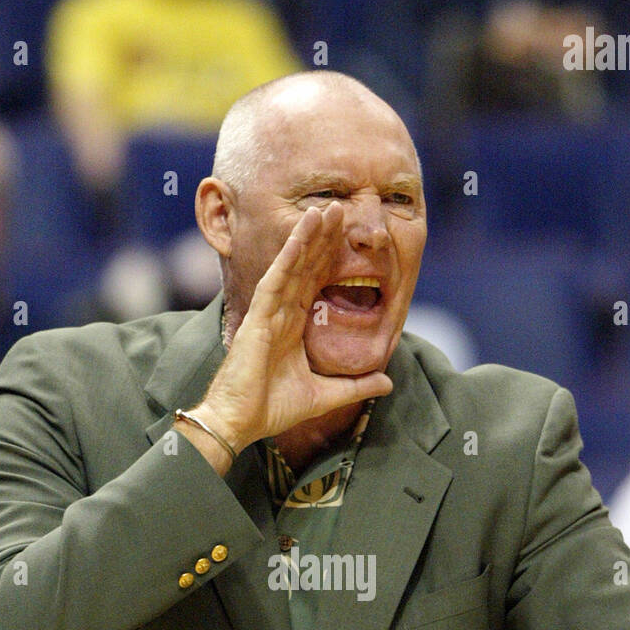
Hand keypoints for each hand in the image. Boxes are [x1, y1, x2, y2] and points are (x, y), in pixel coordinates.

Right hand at [191, 203, 392, 451]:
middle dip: (322, 238)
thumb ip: (355, 387)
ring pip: (291, 265)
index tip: (348, 234)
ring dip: (307, 236)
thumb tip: (387, 382)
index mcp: (294, 327)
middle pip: (305, 267)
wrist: (241, 423)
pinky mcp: (258, 316)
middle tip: (340, 207)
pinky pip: (276, 278)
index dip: (330, 258)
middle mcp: (281, 313)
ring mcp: (269, 312)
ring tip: (324, 208)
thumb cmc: (272, 409)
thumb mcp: (325, 396)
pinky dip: (289, 254)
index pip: (315, 283)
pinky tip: (302, 233)